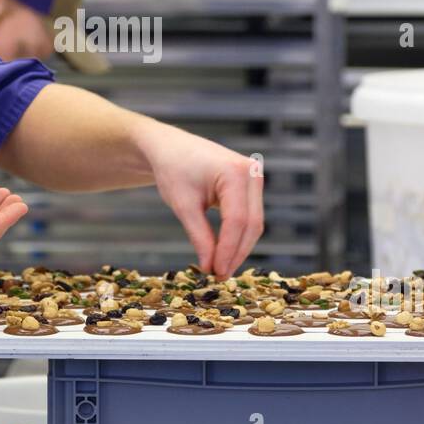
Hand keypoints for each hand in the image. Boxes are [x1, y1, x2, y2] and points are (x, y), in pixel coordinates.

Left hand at [139, 125, 263, 278]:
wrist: (170, 148)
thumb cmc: (173, 170)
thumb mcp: (184, 206)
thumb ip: (200, 236)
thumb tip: (211, 267)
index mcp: (235, 172)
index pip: (238, 221)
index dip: (228, 250)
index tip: (216, 272)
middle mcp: (251, 172)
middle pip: (251, 224)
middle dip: (236, 252)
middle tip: (219, 275)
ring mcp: (254, 177)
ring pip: (254, 222)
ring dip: (239, 247)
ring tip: (220, 268)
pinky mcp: (250, 184)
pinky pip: (249, 215)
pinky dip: (238, 235)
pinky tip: (225, 252)